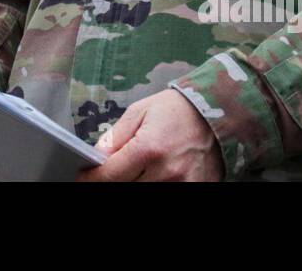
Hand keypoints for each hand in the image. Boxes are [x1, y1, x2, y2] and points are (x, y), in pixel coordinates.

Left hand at [78, 89, 224, 181]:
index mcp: (149, 148)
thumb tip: (97, 156)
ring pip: (143, 193)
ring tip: (137, 169)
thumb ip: (116, 136)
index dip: (92, 179)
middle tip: (110, 171)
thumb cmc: (177, 109)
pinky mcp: (195, 189)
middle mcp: (166, 172)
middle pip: (124, 188)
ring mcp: (182, 185)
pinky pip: (166, 193)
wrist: (219, 111)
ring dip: (134, 182)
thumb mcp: (139, 112)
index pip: (109, 175)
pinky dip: (155, 184)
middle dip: (113, 180)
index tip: (83, 178)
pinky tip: (152, 175)